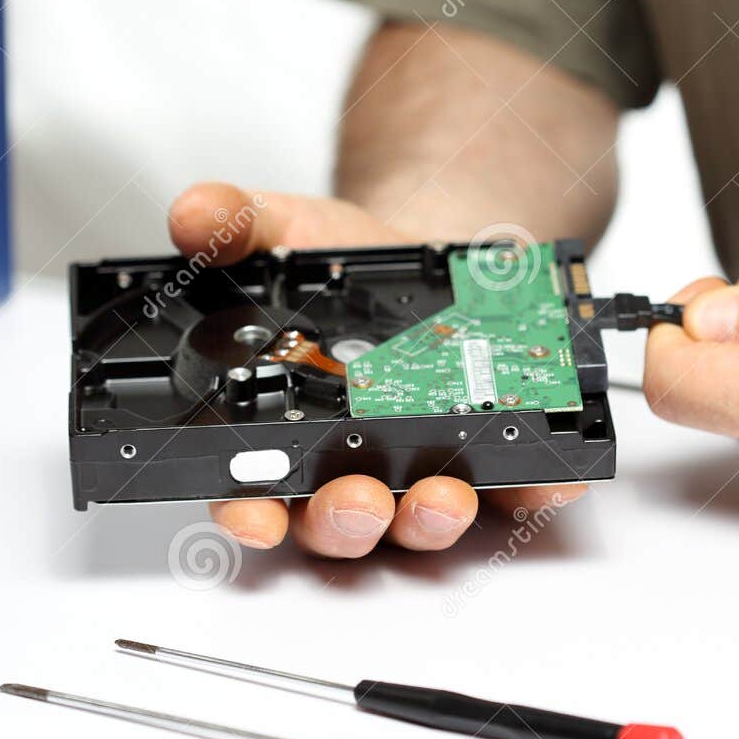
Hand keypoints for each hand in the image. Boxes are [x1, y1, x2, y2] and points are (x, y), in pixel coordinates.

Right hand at [167, 182, 584, 555]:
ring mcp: (416, 471)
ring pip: (415, 525)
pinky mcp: (489, 459)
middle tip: (358, 499)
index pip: (249, 494)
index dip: (247, 515)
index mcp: (279, 433)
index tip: (256, 516)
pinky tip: (546, 471)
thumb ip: (234, 224)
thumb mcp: (286, 231)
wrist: (427, 252)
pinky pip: (511, 490)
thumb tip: (192, 212)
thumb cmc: (346, 263)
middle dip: (345, 522)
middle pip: (334, 525)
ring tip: (441, 494)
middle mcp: (343, 467)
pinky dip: (530, 487)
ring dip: (427, 521)